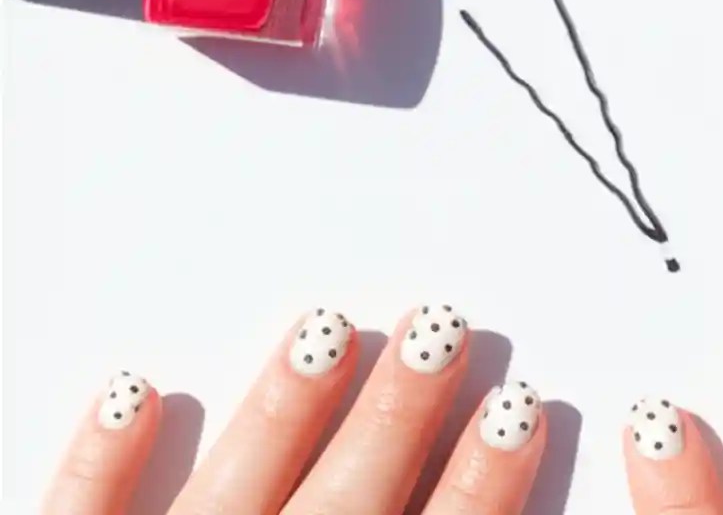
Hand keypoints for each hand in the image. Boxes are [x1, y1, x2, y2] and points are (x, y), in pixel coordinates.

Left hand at [41, 306, 547, 514]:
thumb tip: (469, 507)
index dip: (484, 482)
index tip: (518, 412)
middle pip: (350, 500)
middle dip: (401, 411)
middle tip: (441, 330)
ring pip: (234, 491)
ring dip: (285, 408)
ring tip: (327, 327)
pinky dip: (103, 458)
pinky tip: (136, 389)